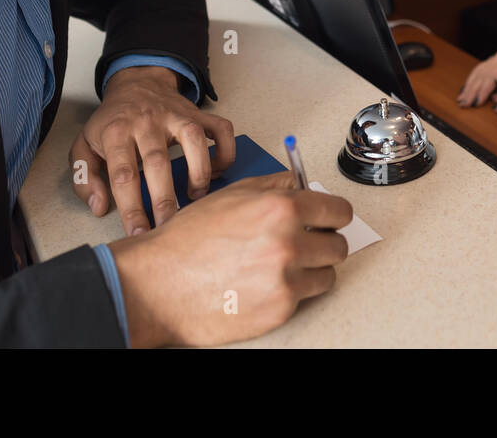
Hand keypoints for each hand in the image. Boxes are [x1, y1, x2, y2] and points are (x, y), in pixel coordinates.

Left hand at [71, 66, 235, 235]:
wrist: (136, 82)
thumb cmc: (112, 121)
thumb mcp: (85, 145)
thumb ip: (84, 178)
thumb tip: (100, 206)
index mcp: (116, 132)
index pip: (123, 174)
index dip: (131, 208)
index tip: (137, 234)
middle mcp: (147, 122)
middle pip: (157, 162)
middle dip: (164, 200)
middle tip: (167, 228)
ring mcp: (176, 116)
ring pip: (194, 141)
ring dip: (198, 173)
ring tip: (195, 198)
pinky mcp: (197, 114)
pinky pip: (221, 129)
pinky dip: (225, 152)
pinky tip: (216, 172)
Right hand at [111, 172, 352, 346]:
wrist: (158, 284)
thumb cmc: (188, 240)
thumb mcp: (231, 195)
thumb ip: (274, 187)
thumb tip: (301, 184)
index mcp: (281, 209)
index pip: (339, 211)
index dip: (334, 215)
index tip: (330, 220)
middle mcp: (288, 243)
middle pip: (339, 245)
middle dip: (324, 243)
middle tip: (305, 244)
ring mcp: (285, 280)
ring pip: (328, 275)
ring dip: (312, 271)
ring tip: (282, 267)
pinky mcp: (279, 311)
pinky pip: (305, 299)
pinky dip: (291, 293)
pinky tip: (264, 284)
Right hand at [458, 49, 496, 106]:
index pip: (492, 76)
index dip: (483, 91)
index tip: (477, 103)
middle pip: (482, 75)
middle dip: (472, 91)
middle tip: (465, 104)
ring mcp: (494, 58)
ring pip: (477, 73)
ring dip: (468, 87)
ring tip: (461, 100)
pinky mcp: (489, 62)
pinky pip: (476, 72)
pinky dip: (469, 83)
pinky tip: (463, 92)